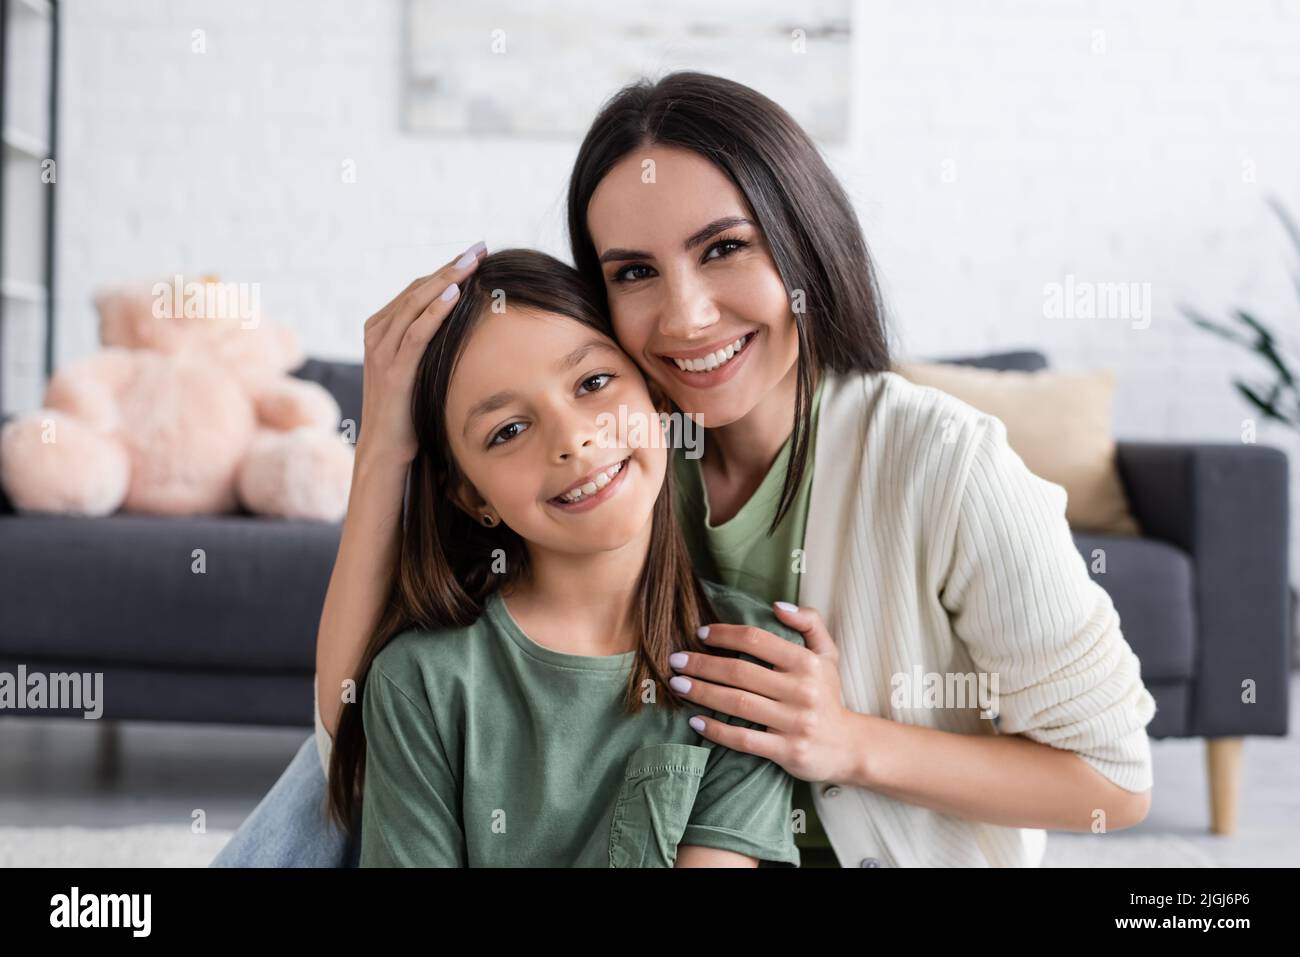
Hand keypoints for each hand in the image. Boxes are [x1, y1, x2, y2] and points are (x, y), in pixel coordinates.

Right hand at [355, 240, 486, 467]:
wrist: (386, 447)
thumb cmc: (410, 408)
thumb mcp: (420, 367)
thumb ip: (431, 343)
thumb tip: (465, 323)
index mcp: (382, 328)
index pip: (417, 288)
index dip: (446, 269)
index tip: (475, 254)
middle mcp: (378, 333)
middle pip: (418, 288)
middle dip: (450, 266)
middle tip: (479, 248)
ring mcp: (382, 350)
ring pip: (416, 303)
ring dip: (446, 279)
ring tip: (472, 261)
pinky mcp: (394, 369)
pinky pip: (416, 332)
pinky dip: (434, 310)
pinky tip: (455, 294)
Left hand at [670, 602, 863, 783]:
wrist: (849, 747)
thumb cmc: (828, 695)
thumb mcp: (828, 655)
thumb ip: (809, 623)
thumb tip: (777, 606)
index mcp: (808, 663)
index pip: (757, 640)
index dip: (724, 634)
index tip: (701, 634)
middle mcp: (801, 690)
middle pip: (739, 672)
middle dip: (702, 664)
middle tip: (675, 660)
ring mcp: (794, 722)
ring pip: (737, 703)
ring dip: (702, 692)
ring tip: (677, 684)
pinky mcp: (787, 751)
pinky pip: (743, 739)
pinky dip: (716, 730)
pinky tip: (695, 721)